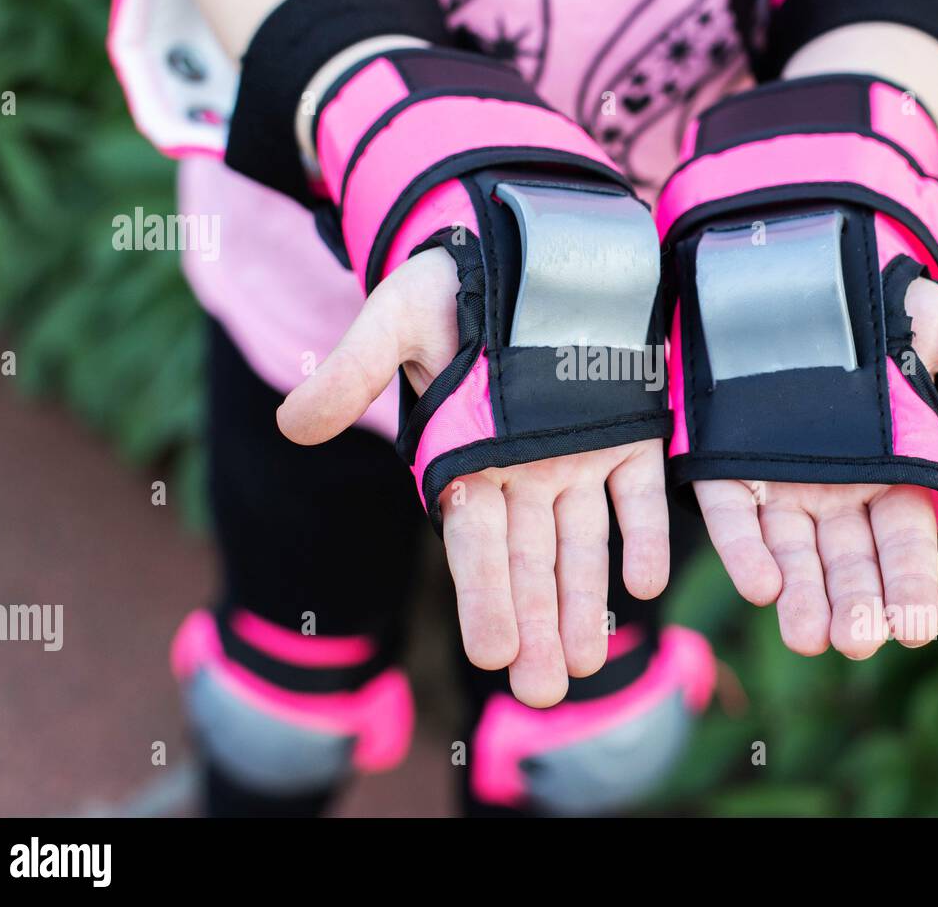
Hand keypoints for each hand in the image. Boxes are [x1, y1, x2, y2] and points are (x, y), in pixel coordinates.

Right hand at [276, 249, 669, 706]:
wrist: (517, 245)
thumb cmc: (446, 284)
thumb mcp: (393, 321)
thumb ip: (352, 374)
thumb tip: (293, 426)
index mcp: (465, 458)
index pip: (473, 543)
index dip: (483, 597)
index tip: (489, 655)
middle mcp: (522, 472)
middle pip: (529, 564)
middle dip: (535, 626)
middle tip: (541, 692)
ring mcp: (576, 456)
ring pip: (581, 545)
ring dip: (584, 602)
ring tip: (584, 665)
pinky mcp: (626, 432)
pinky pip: (637, 494)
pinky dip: (641, 535)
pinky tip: (644, 583)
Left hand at [693, 278, 937, 658]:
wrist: (802, 269)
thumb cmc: (882, 305)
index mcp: (895, 475)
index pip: (907, 544)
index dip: (910, 584)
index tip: (915, 628)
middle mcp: (839, 493)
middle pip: (850, 561)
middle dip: (855, 603)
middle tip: (858, 643)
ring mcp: (783, 484)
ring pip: (794, 552)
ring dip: (800, 595)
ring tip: (809, 637)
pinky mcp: (728, 466)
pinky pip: (735, 512)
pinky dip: (744, 548)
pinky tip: (759, 585)